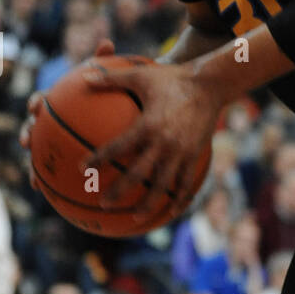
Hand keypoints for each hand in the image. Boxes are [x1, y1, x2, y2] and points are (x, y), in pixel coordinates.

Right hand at [21, 39, 115, 189]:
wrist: (119, 110)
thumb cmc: (114, 92)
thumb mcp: (111, 76)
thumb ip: (105, 62)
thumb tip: (106, 41)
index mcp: (59, 102)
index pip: (43, 99)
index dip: (37, 103)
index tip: (36, 107)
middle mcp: (53, 122)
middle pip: (34, 127)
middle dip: (27, 133)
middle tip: (26, 140)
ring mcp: (57, 141)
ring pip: (41, 154)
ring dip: (34, 167)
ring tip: (34, 179)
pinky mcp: (66, 160)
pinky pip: (60, 175)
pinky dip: (59, 187)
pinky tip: (59, 200)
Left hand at [84, 59, 220, 213]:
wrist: (211, 85)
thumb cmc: (173, 78)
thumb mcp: (141, 74)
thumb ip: (111, 78)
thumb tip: (83, 76)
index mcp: (148, 125)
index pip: (118, 147)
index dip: (100, 159)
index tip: (83, 169)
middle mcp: (164, 143)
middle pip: (139, 174)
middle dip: (120, 191)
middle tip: (104, 203)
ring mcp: (182, 152)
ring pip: (164, 185)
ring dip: (150, 205)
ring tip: (136, 218)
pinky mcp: (195, 156)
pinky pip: (187, 183)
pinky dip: (180, 200)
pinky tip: (172, 212)